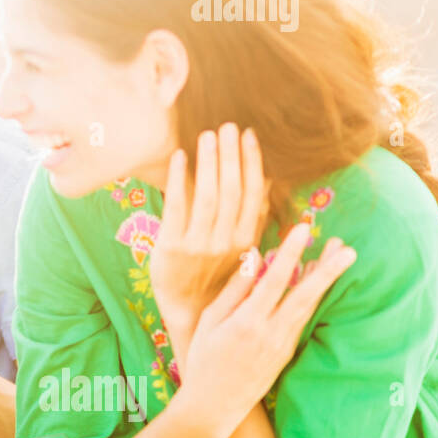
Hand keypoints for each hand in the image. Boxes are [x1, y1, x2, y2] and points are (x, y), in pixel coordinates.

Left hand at [151, 123, 267, 366]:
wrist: (189, 312)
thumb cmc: (218, 278)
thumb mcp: (244, 250)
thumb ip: (253, 219)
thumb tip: (267, 182)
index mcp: (246, 241)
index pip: (253, 195)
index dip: (252, 163)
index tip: (250, 136)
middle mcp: (225, 242)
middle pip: (230, 190)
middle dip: (230, 155)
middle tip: (228, 125)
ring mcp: (198, 244)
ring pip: (206, 195)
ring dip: (207, 162)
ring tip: (207, 134)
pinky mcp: (170, 247)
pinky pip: (175, 207)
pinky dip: (178, 180)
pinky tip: (178, 157)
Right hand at [178, 222, 355, 437]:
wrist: (215, 404)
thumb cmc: (204, 359)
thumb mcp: (209, 322)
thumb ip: (234, 290)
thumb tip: (253, 259)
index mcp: (247, 322)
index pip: (275, 280)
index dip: (291, 252)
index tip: (303, 229)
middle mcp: (271, 333)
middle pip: (306, 295)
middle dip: (328, 269)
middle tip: (348, 248)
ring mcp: (283, 344)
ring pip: (310, 307)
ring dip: (326, 281)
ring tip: (341, 257)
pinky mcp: (287, 352)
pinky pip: (303, 319)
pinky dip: (313, 298)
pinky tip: (319, 283)